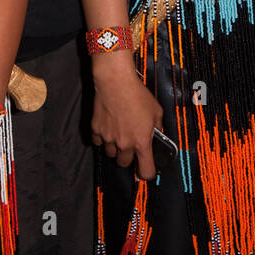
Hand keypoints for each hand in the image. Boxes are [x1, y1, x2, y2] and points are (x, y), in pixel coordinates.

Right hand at [91, 52, 163, 180]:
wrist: (116, 82)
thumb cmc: (137, 94)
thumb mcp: (156, 111)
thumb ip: (158, 127)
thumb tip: (157, 133)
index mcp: (142, 142)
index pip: (146, 171)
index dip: (147, 172)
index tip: (146, 168)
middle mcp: (124, 144)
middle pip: (124, 164)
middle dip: (128, 157)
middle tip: (130, 143)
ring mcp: (109, 138)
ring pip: (110, 153)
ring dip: (114, 147)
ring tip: (118, 133)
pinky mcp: (96, 130)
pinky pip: (98, 142)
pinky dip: (102, 138)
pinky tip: (107, 127)